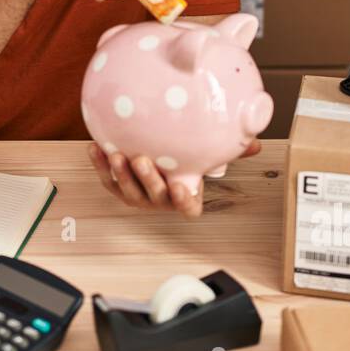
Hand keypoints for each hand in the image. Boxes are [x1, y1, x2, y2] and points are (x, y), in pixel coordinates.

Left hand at [89, 140, 262, 219]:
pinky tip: (95, 148)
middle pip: (154, 196)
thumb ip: (231, 149)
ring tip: (117, 156)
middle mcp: (162, 200)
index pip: (188, 207)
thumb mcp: (210, 154)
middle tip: (143, 161)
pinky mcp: (119, 186)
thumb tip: (254, 142)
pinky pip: (106, 179)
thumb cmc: (189, 157)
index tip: (182, 188)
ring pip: (128, 191)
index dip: (184, 201)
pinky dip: (99, 165)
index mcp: (185, 196)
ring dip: (121, 174)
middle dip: (148, 180)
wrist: (161, 152)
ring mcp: (139, 195)